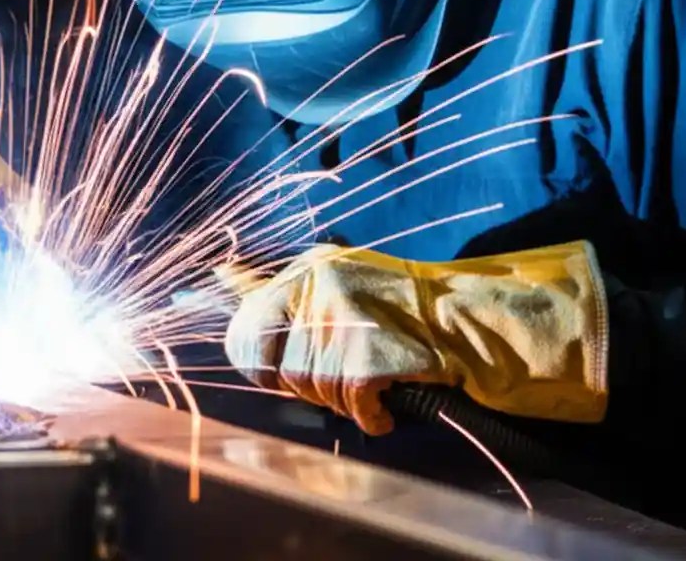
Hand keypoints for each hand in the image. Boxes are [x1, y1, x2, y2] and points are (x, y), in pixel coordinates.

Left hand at [224, 243, 609, 435]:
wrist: (463, 321)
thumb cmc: (397, 308)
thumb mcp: (335, 279)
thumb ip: (278, 285)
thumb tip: (222, 274)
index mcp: (306, 270)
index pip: (251, 321)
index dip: (258, 358)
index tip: (269, 370)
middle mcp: (317, 289)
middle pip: (280, 368)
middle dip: (307, 384)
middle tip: (339, 378)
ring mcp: (341, 323)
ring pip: (313, 391)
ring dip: (343, 399)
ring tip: (373, 379)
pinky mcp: (365, 359)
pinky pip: (351, 406)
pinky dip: (372, 415)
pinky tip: (388, 402)